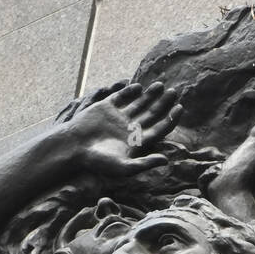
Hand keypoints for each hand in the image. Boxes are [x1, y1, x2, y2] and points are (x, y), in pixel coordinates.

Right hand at [66, 81, 181, 176]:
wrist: (73, 148)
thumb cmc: (97, 162)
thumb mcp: (123, 167)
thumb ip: (145, 164)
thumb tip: (166, 161)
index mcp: (137, 142)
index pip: (159, 128)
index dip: (171, 118)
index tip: (180, 108)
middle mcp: (130, 128)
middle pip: (152, 114)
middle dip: (163, 103)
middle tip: (174, 92)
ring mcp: (118, 117)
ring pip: (139, 103)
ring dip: (150, 95)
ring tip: (161, 85)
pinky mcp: (105, 107)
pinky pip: (121, 97)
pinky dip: (129, 91)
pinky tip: (138, 86)